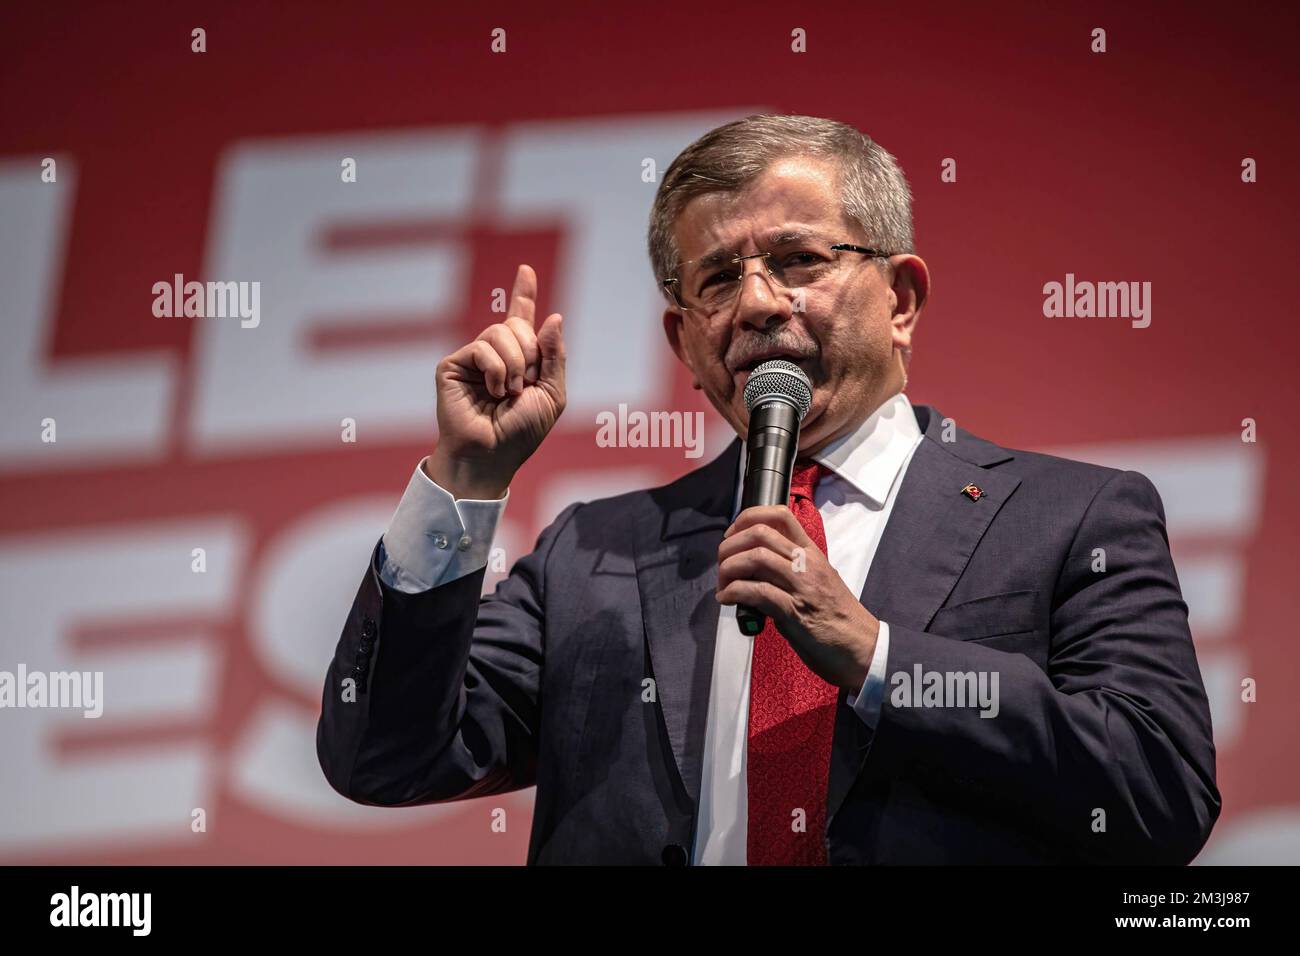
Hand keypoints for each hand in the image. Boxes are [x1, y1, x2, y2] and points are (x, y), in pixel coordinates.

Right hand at [427, 264, 565, 498]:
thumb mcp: (552, 394)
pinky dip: (496, 370)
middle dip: (530, 353)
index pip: (521, 319)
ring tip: (508, 393)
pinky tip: (493, 392)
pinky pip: (482, 347)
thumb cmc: (521, 432)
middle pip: (516, 324)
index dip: (523, 293)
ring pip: (500, 332)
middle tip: (524, 384)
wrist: (492, 455)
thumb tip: (553, 317)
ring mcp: (472, 359)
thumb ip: (555, 356)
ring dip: (514, 364)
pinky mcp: (453, 365)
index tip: (525, 270)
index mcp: (519, 359)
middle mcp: (495, 355)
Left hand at [715, 505, 879, 689]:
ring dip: (728, 569)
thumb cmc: (838, 619)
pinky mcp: (794, 612)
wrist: (863, 648)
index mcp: (812, 554)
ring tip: (722, 584)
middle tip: (721, 564)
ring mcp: (802, 586)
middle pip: (760, 533)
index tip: (733, 535)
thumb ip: (788, 571)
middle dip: (730, 546)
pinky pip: (757, 592)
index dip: (749, 517)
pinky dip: (734, 592)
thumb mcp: (817, 583)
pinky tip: (727, 599)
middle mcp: (807, 564)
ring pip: (756, 558)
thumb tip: (753, 572)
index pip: (781, 515)